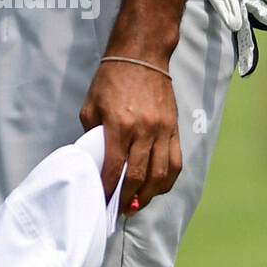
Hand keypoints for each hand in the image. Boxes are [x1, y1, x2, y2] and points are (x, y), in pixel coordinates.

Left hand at [80, 57, 181, 211]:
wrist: (140, 57)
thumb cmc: (111, 80)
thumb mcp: (91, 105)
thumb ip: (92, 133)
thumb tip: (94, 159)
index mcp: (119, 125)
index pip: (114, 167)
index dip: (109, 188)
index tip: (103, 200)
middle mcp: (143, 130)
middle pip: (139, 175)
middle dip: (129, 197)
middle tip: (121, 209)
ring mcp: (162, 131)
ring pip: (160, 174)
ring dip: (150, 194)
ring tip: (139, 203)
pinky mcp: (174, 129)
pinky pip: (175, 163)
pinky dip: (168, 180)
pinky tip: (159, 188)